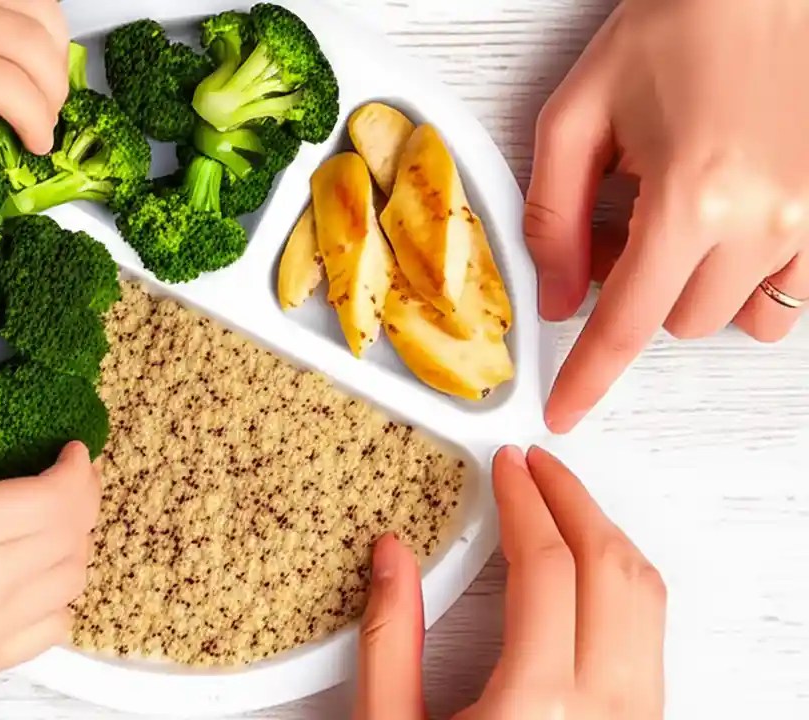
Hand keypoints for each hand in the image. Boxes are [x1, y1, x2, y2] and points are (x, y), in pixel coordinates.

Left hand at [0, 0, 69, 219]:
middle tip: (42, 117)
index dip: (37, 121)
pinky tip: (23, 32)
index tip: (35, 143)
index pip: (11, 88)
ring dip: (54, 44)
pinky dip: (34, 10)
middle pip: (36, 45)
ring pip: (38, 4)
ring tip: (43, 75)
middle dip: (55, 89)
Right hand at [0, 402, 98, 718]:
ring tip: (54, 522)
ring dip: (76, 545)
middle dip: (83, 497)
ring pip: (73, 579)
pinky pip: (54, 628)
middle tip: (68, 478)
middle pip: (74, 534)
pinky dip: (61, 597)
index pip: (60, 494)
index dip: (78, 467)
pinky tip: (40, 576)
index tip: (73, 451)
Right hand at [353, 446, 665, 719]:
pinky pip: (651, 628)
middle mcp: (601, 706)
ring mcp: (635, 716)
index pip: (546, 567)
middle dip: (572, 499)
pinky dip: (620, 575)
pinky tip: (585, 561)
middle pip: (609, 566)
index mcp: (535, 702)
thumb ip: (389, 643)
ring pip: (643, 593)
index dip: (525, 502)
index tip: (507, 467)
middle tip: (535, 467)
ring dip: (604, 533)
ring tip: (561, 503)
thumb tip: (391, 557)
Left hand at [525, 0, 808, 432]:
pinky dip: (747, 274)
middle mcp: (766, 220)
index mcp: (692, 199)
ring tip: (680, 214)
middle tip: (624, 221)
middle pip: (679, 321)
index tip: (567, 410)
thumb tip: (558, 297)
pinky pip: (791, 288)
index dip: (589, 377)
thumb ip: (556, 216)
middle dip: (638, 289)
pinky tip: (727, 219)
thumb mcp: (578, 115)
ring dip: (695, 285)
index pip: (625, 323)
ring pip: (737, 313)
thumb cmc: (679, 28)